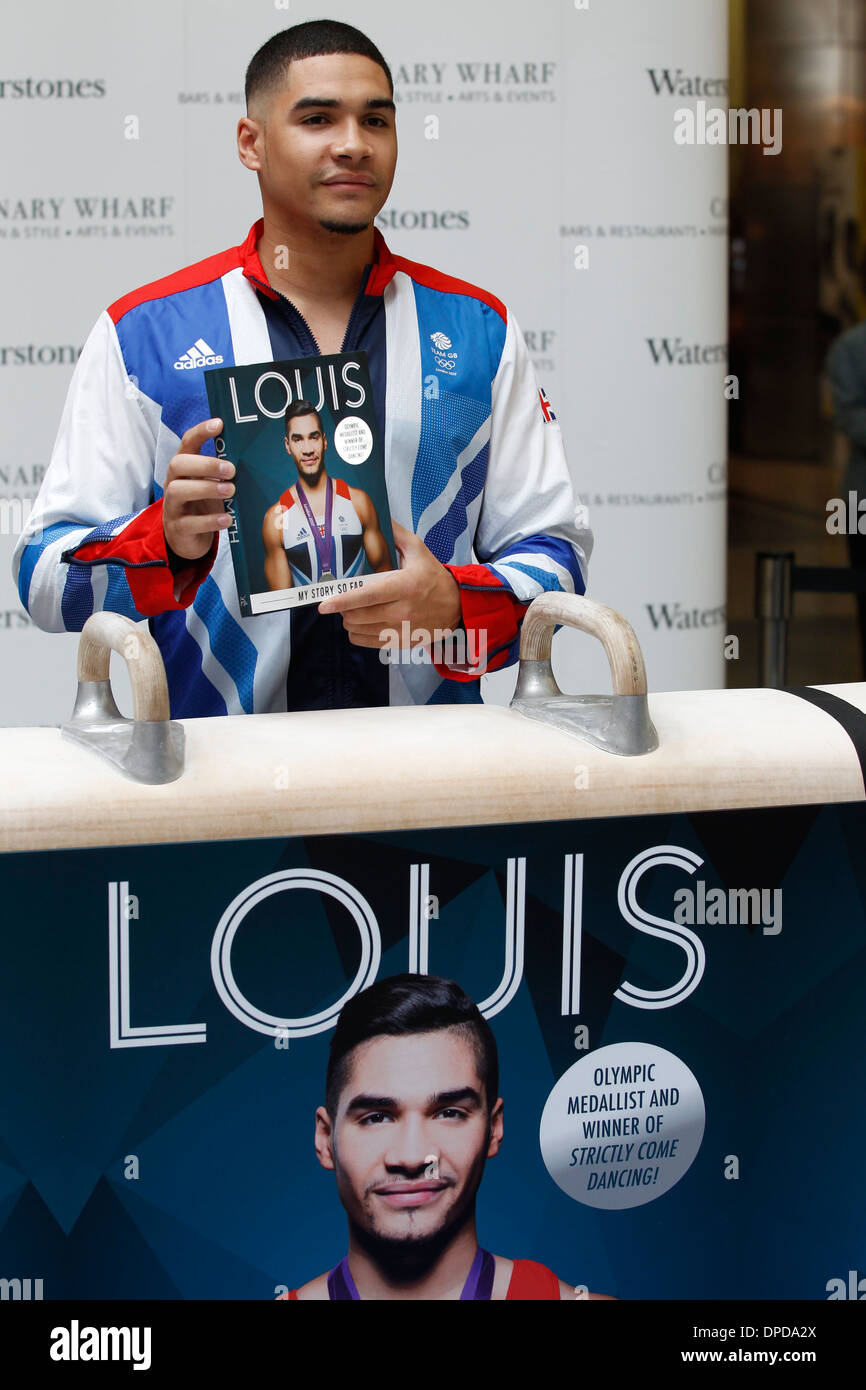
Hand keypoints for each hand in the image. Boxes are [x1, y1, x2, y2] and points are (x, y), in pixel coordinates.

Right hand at [162, 418, 234, 561]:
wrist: (187, 537)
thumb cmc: (203, 505)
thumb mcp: (212, 485)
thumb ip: (223, 473)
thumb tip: (253, 458)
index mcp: (184, 468)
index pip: (187, 443)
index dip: (201, 432)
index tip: (219, 424)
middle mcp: (173, 482)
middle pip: (177, 464)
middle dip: (205, 464)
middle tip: (231, 470)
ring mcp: (172, 505)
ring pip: (177, 491)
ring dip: (206, 489)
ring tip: (230, 491)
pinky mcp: (177, 528)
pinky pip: (188, 523)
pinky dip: (209, 520)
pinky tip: (227, 518)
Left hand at [317, 521, 461, 648]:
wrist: (457, 606)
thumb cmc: (434, 576)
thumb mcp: (419, 551)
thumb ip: (396, 534)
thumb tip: (378, 516)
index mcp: (405, 586)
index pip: (367, 596)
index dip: (343, 600)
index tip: (324, 603)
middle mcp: (403, 610)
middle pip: (359, 615)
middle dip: (343, 608)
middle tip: (341, 599)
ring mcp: (402, 629)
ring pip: (360, 630)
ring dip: (349, 620)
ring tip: (352, 610)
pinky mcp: (401, 642)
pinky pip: (368, 643)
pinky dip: (357, 634)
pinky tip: (360, 624)